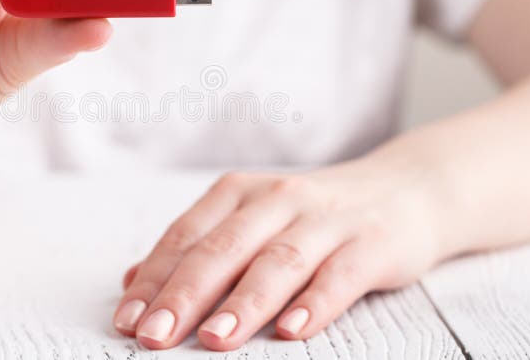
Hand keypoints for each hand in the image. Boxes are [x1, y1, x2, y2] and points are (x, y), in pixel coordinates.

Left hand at [113, 161, 450, 350]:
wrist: (402, 190)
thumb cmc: (310, 216)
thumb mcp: (250, 220)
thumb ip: (196, 248)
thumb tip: (131, 281)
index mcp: (239, 194)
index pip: (185, 237)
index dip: (154, 278)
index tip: (127, 319)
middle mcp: (277, 200)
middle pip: (223, 249)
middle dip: (184, 295)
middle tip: (153, 338)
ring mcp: (325, 219)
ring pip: (277, 261)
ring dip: (244, 303)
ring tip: (213, 340)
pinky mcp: (370, 242)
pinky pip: (339, 274)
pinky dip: (315, 302)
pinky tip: (292, 330)